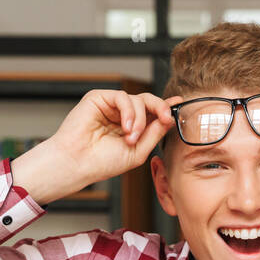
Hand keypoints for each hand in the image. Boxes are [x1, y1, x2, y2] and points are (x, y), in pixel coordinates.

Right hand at [13, 90, 177, 204]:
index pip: (152, 113)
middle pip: (149, 102)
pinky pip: (123, 97)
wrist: (79, 163)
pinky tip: (126, 128)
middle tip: (165, 119)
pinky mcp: (99, 98)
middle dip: (160, 109)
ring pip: (138, 100)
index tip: (180, 104)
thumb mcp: (138, 152)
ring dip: (140, 120)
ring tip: (131, 138)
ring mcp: (111, 105)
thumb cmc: (102, 162)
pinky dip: (129, 112)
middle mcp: (123, 114)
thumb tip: (169, 118)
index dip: (166, 108)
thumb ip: (153, 134)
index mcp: (132, 127)